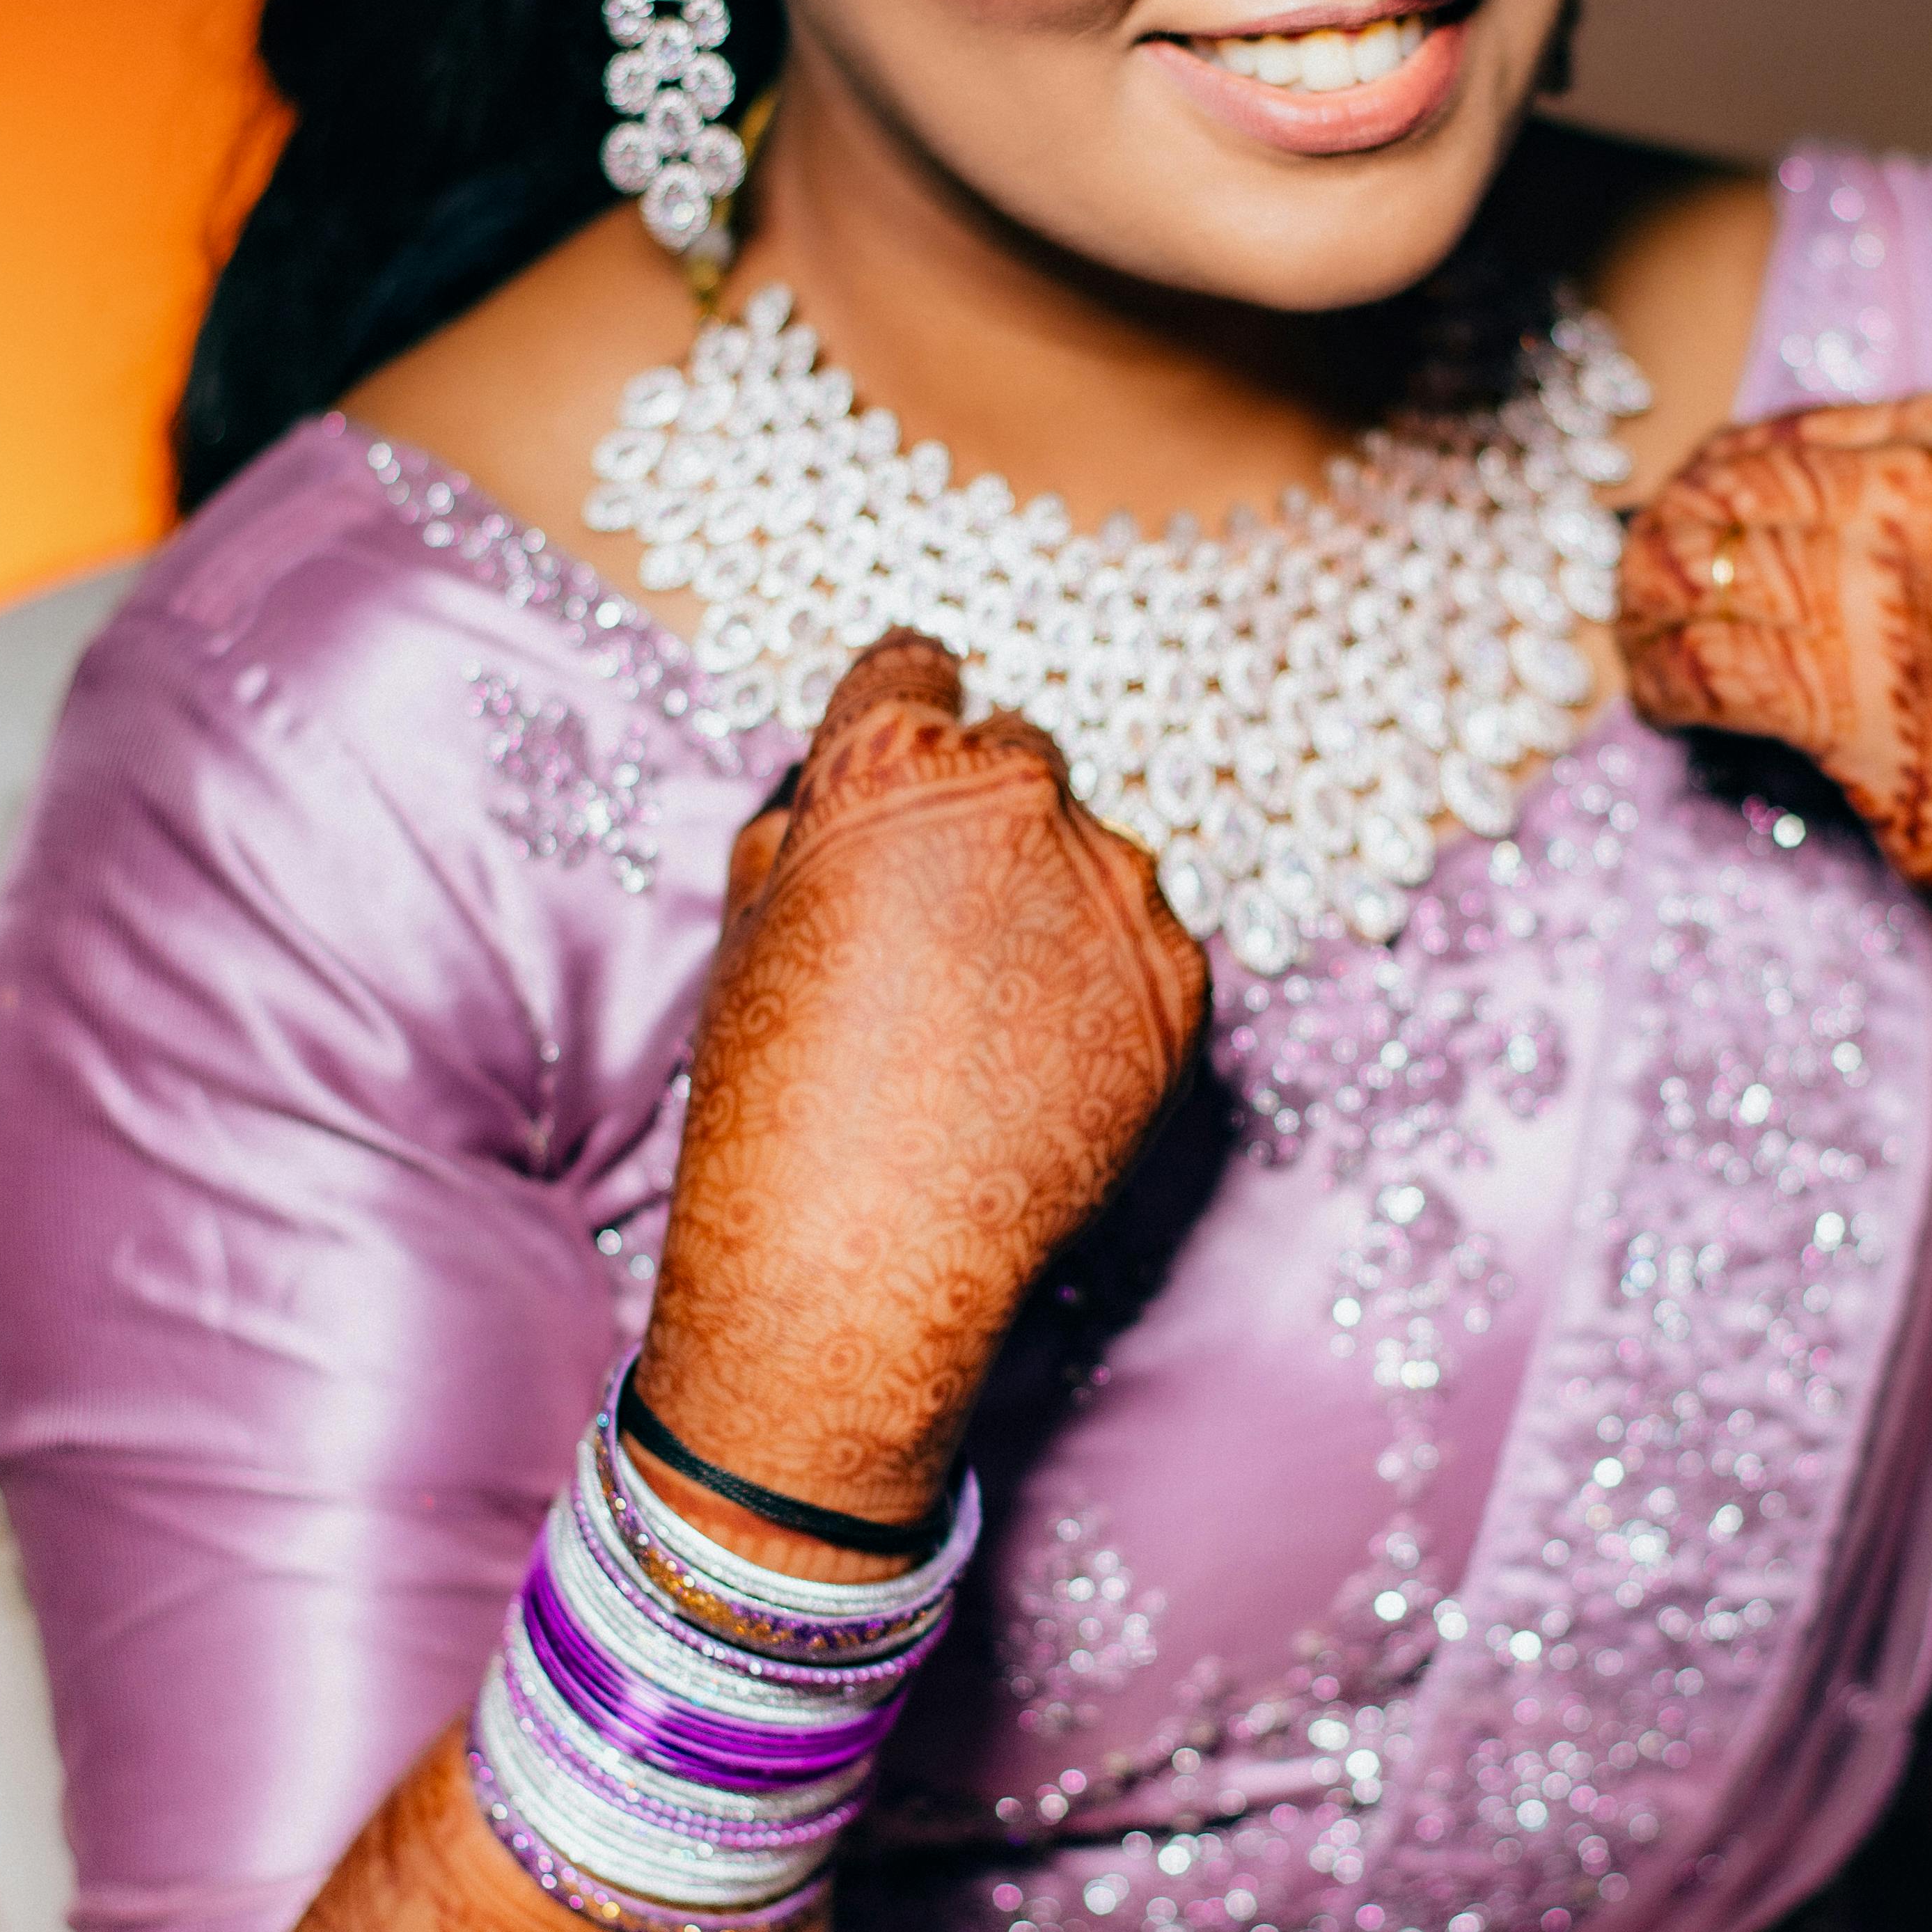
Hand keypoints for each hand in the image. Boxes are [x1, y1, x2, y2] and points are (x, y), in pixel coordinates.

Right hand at [637, 632, 1209, 1556]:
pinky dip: (1106, 989)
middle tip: (933, 934)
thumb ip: (809, 826)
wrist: (860, 1264)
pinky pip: (1145, 948)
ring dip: (1051, 908)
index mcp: (894, 766)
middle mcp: (1022, 800)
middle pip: (1016, 759)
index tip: (901, 764)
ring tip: (984, 1028)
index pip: (913, 668)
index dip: (898, 715)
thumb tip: (840, 794)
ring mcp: (1118, 892)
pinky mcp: (1183, 984)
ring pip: (1091, 858)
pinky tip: (1040, 1069)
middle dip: (978, 822)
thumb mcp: (748, 930)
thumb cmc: (775, 1101)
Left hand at [1615, 396, 1931, 1153]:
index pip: (1758, 445)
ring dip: (1643, 630)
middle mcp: (1909, 491)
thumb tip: (1691, 509)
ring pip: (1691, 579)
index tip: (1668, 548)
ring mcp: (1879, 582)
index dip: (1690, 502)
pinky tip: (1665, 714)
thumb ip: (1856, 512)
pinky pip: (1697, 666)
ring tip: (1645, 666)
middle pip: (1712, 501)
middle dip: (1651, 561)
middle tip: (1635, 615)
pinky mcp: (1845, 682)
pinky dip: (1659, 692)